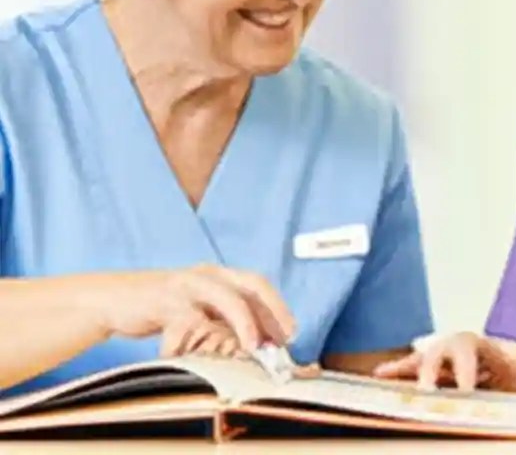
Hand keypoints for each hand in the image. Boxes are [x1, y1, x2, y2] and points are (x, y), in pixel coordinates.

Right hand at [95, 265, 294, 351]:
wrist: (113, 301)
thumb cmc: (161, 310)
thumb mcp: (198, 314)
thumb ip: (224, 324)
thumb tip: (258, 347)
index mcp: (220, 276)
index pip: (259, 287)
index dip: (278, 308)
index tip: (291, 333)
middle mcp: (208, 274)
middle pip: (252, 284)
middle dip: (273, 310)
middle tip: (286, 336)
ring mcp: (188, 284)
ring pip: (228, 297)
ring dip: (245, 321)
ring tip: (254, 345)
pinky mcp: (167, 300)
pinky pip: (191, 318)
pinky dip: (202, 337)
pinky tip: (210, 353)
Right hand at [372, 332, 515, 392]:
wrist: (501, 367)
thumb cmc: (508, 375)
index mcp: (482, 344)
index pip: (469, 350)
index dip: (465, 371)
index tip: (464, 392)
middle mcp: (458, 345)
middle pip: (441, 349)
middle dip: (432, 368)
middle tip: (427, 390)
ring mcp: (442, 355)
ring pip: (422, 356)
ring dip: (406, 367)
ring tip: (387, 377)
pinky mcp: (429, 367)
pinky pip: (410, 365)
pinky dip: (395, 370)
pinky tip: (379, 375)